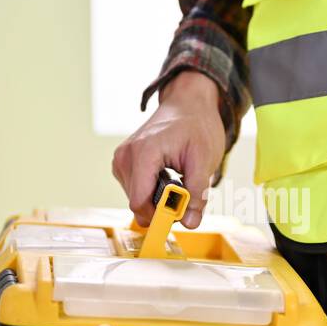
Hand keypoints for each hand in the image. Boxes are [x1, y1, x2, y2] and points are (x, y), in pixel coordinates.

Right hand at [112, 70, 225, 228]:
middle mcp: (125, 156)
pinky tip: (166, 176)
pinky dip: (152, 191)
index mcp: (143, 152)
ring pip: (136, 200)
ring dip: (158, 199)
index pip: (139, 202)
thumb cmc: (196, 125)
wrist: (188, 103)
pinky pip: (135, 190)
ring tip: (177, 180)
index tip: (181, 216)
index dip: (159, 216)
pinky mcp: (123, 163)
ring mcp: (121, 159)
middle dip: (162, 208)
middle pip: (137, 203)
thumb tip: (190, 222)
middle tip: (185, 195)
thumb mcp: (205, 160)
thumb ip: (197, 193)